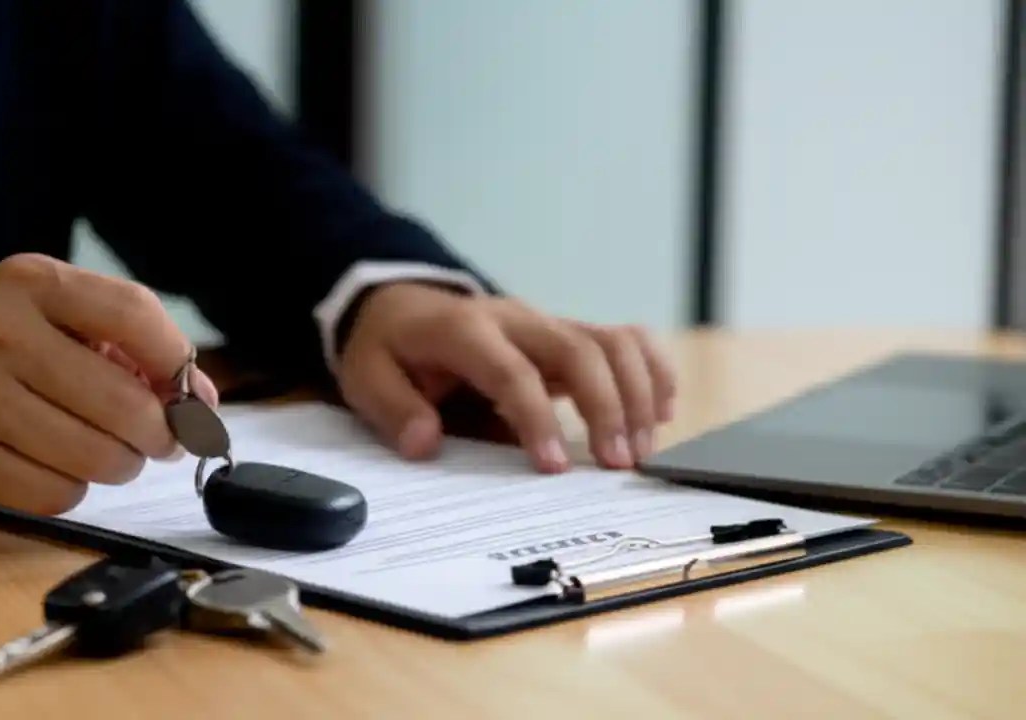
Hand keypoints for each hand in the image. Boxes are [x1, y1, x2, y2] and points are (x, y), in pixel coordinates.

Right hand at [0, 254, 217, 514]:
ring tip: (110, 450)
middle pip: (126, 404)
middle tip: (163, 438)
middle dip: (162, 433)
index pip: (135, 314)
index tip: (193, 393)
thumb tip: (200, 400)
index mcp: (31, 284)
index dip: (179, 361)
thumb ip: (126, 340)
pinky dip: (75, 486)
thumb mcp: (48, 309)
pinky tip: (57, 464)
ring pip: (99, 458)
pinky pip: (59, 492)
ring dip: (123, 464)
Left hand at [335, 283, 675, 472]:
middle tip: (619, 464)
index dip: (537, 418)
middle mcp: (516, 319)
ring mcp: (547, 323)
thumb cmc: (389, 349)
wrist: (402, 306)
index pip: (512, 370)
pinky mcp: (567, 334)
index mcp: (464, 330)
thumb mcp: (367, 377)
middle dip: (608, 406)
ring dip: (638, 393)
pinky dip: (652, 370)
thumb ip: (394, 408)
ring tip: (641, 450)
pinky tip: (662, 412)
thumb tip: (426, 442)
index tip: (555, 468)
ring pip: (612, 340)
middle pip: (579, 348)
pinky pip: (624, 339)